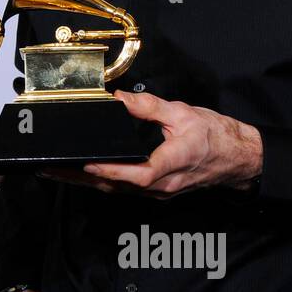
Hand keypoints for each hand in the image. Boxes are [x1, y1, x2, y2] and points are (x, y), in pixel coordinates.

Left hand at [42, 89, 261, 197]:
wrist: (239, 158)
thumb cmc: (217, 137)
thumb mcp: (183, 113)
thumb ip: (149, 106)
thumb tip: (119, 99)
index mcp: (173, 163)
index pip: (138, 174)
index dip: (111, 172)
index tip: (88, 164)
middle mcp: (163, 185)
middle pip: (117, 186)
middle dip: (81, 179)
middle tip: (51, 170)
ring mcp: (159, 192)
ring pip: (117, 190)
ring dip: (86, 183)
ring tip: (57, 172)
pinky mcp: (156, 191)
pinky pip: (124, 189)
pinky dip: (102, 182)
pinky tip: (84, 175)